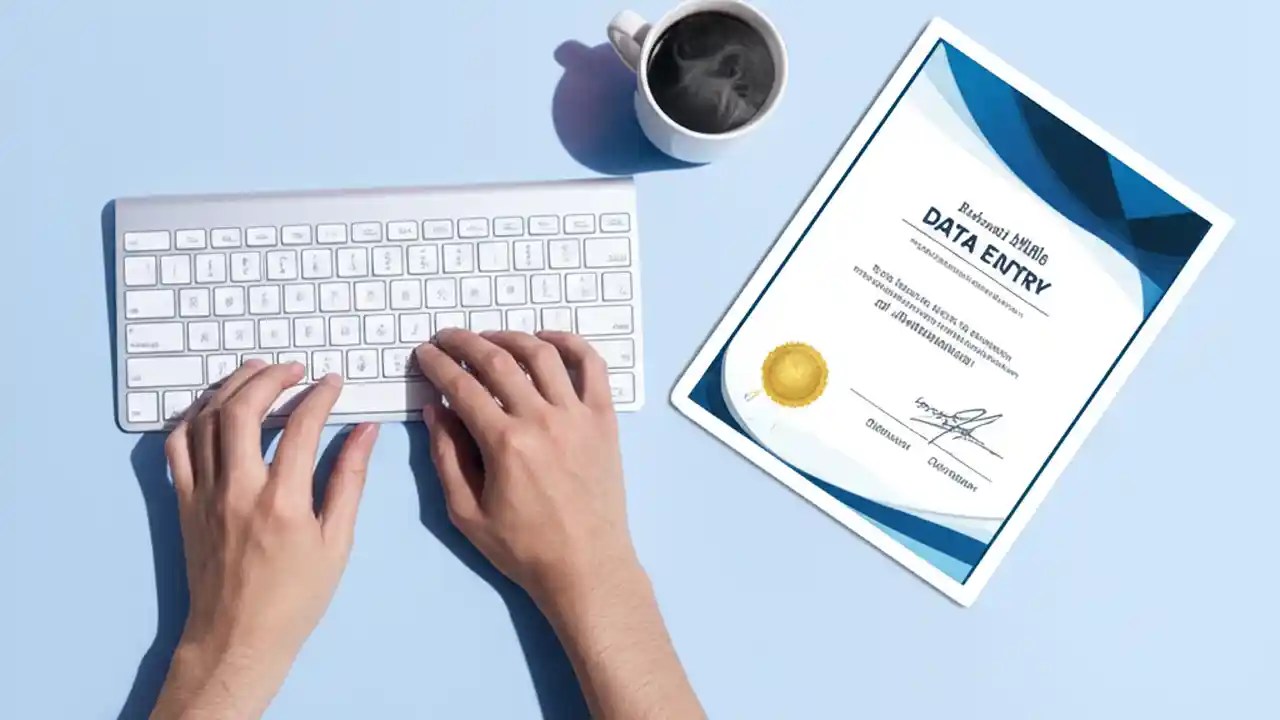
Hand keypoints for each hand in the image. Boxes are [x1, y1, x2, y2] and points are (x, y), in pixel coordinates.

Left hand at [153, 361, 378, 719]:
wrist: (237, 637)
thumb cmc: (295, 597)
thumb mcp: (337, 541)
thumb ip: (349, 480)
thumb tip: (365, 431)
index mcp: (282, 502)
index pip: (300, 426)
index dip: (319, 395)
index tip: (333, 382)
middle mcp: (237, 490)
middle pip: (242, 410)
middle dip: (269, 377)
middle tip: (293, 368)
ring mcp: (203, 494)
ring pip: (205, 420)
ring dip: (231, 387)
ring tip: (257, 373)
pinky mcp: (183, 502)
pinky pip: (177, 447)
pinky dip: (193, 417)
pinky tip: (215, 407)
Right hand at [414, 329, 634, 603]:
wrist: (587, 565)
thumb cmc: (523, 547)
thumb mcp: (467, 512)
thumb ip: (446, 457)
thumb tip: (435, 409)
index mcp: (504, 443)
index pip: (462, 386)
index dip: (437, 365)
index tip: (424, 353)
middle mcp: (542, 419)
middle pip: (497, 360)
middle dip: (464, 342)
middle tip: (447, 338)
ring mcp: (578, 415)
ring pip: (542, 355)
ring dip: (511, 336)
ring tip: (490, 338)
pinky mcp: (604, 419)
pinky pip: (591, 366)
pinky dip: (570, 343)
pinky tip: (547, 340)